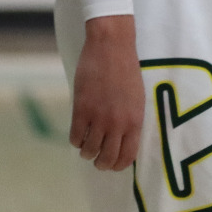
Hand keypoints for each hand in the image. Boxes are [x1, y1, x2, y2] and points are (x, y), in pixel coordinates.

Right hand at [69, 14, 143, 170]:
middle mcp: (118, 124)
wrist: (112, 46)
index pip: (127, 156)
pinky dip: (75, 140)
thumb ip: (131, 121)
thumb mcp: (137, 98)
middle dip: (100, 163)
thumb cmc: (126, 69)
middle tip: (96, 159)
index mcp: (135, 121)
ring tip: (85, 146)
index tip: (112, 164)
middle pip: (107, 159)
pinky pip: (75, 137)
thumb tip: (121, 141)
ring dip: (86, 152)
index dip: (118, 165)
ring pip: (89, 150)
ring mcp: (99, 117)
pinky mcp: (81, 109)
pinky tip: (77, 134)